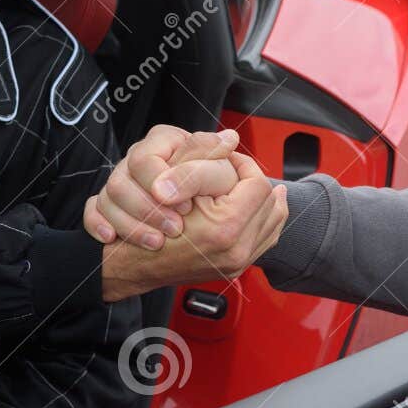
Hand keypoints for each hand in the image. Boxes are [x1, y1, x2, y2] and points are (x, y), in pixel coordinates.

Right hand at [85, 125, 245, 250]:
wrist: (177, 228)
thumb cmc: (202, 187)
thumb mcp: (214, 170)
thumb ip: (214, 157)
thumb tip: (229, 139)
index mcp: (163, 141)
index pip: (146, 159)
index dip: (166, 184)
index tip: (189, 206)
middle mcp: (136, 158)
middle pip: (120, 181)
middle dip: (149, 210)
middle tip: (177, 228)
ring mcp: (118, 183)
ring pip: (107, 197)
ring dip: (132, 224)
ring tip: (157, 242)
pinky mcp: (105, 206)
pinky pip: (91, 211)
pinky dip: (99, 224)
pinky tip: (112, 237)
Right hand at [99, 151, 286, 301]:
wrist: (134, 264)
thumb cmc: (147, 225)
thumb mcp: (173, 183)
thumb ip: (202, 158)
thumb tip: (230, 138)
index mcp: (225, 228)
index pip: (257, 184)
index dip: (243, 165)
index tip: (228, 160)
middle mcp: (236, 250)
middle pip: (270, 203)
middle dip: (253, 182)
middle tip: (237, 171)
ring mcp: (237, 263)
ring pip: (272, 222)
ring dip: (264, 201)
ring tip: (250, 185)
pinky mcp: (235, 269)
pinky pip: (265, 240)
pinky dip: (262, 221)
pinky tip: (255, 208)